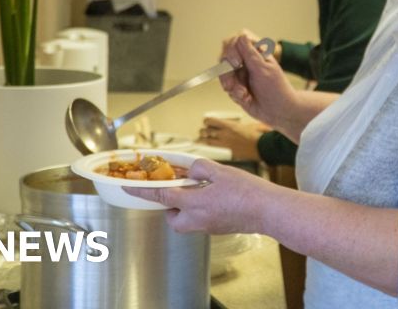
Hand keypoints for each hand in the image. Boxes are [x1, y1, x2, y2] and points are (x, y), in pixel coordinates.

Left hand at [125, 158, 279, 233]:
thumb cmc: (248, 192)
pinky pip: (201, 222)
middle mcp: (198, 219)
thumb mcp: (221, 171)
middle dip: (170, 206)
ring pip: (186, 221)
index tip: (128, 188)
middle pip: (172, 218)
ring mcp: (208, 227)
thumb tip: (191, 170)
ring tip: (199, 193)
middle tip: (179, 191)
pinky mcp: (218, 229)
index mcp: (195, 203)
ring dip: (186, 209)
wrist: (269, 211)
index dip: (142, 191)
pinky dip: (201, 212)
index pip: (162, 196)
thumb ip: (200, 168)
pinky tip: (215, 199)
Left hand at [198, 117, 270, 160]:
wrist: (262, 147)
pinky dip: (210, 148)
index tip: (207, 122)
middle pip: (206, 131)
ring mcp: (225, 144)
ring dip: (204, 140)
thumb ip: (239, 124)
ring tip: (203, 139)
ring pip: (207, 141)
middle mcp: (224, 134)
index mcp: (229, 125)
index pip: (210, 121)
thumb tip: (236, 124)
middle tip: (204, 131)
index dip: (207, 121)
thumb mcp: (248, 124)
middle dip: (204, 131)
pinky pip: (214, 150)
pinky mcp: (227, 153)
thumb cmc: (257, 135)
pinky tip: (210, 147)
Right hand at [219, 34, 296, 128]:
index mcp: (256, 52)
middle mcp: (246, 60)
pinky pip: (226, 85)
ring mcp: (240, 72)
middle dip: (228, 71)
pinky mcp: (236, 85)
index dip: (232, 48)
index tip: (237, 62)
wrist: (278, 112)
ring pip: (223, 72)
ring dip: (231, 84)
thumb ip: (250, 54)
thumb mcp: (264, 70)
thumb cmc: (276, 89)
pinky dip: (234, 92)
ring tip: (243, 93)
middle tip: (233, 83)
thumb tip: (242, 35)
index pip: (238, 40)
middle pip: (226, 55)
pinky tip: (245, 98)